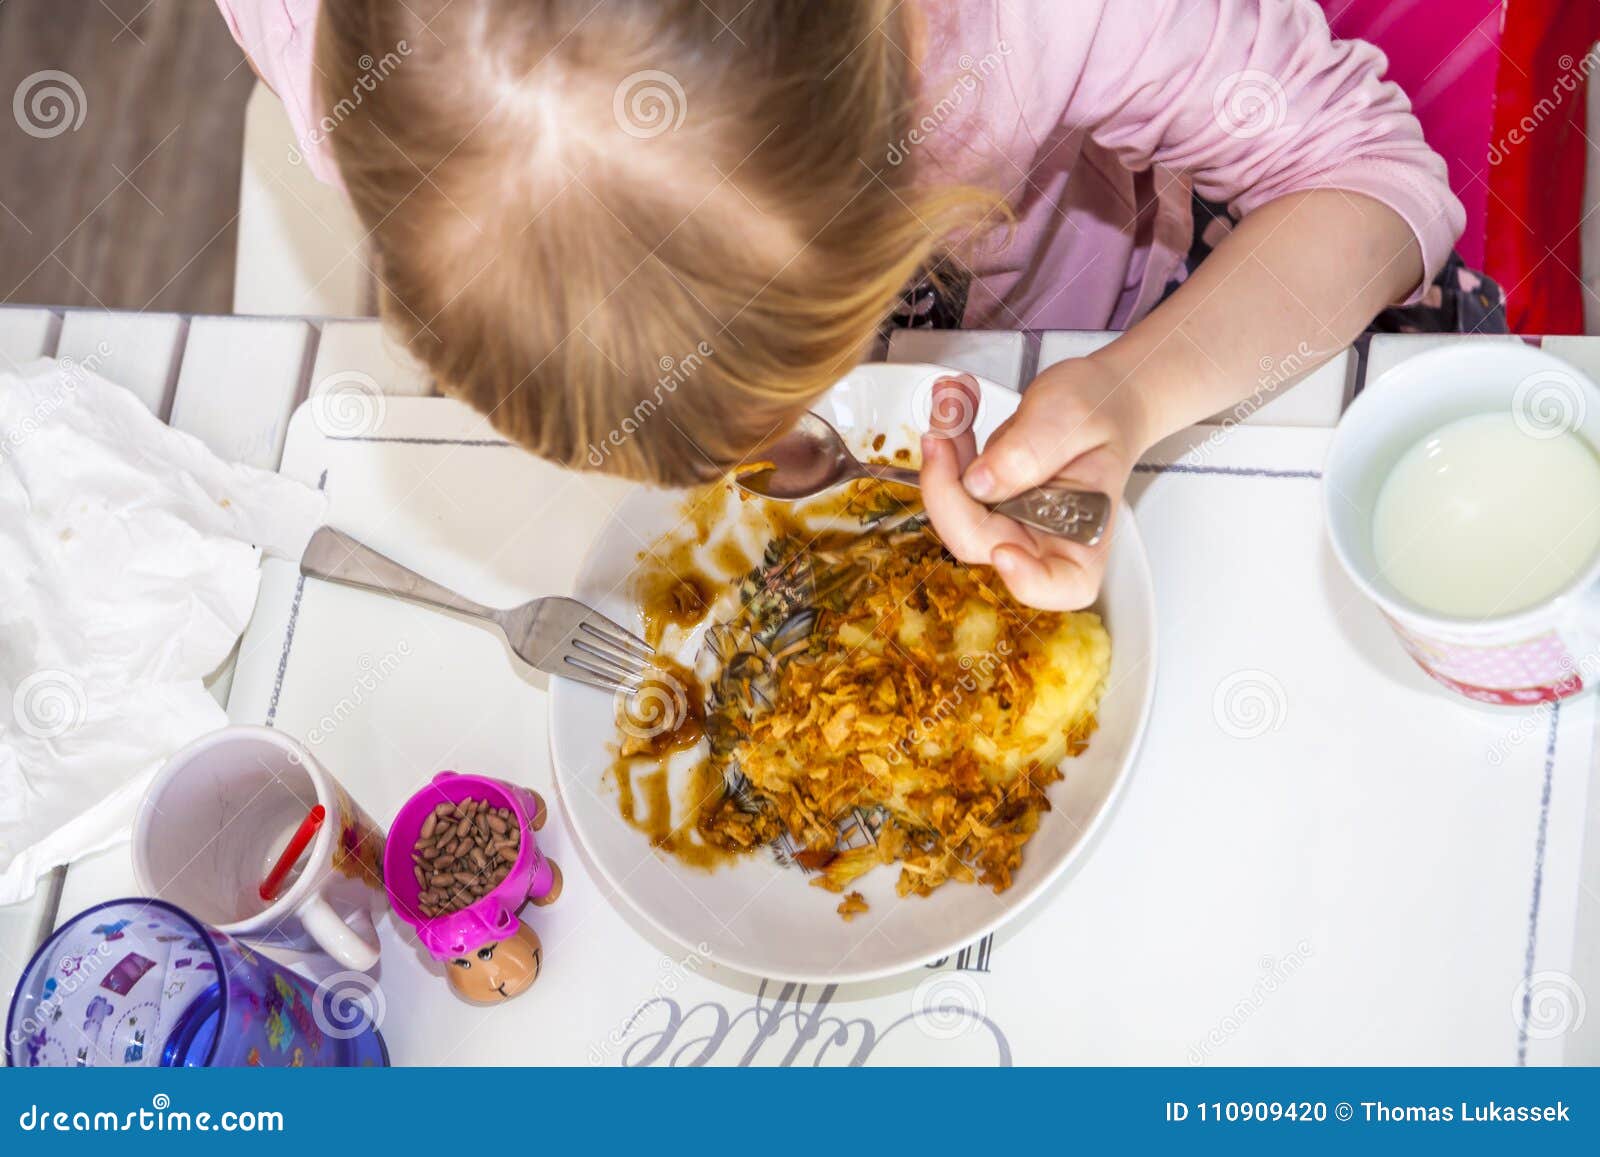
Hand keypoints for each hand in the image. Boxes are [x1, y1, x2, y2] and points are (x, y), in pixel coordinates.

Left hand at [918, 358, 1148, 610]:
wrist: (1098, 394)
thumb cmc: (1102, 409)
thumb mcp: (1075, 416)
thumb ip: (1032, 449)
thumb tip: (980, 483)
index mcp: (1084, 534)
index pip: (1063, 584)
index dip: (1028, 580)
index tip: (1003, 551)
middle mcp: (1041, 537)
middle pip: (980, 542)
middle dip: (948, 488)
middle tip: (941, 434)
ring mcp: (1007, 519)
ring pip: (953, 510)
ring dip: (942, 455)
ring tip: (952, 397)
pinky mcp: (984, 498)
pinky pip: (949, 481)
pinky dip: (947, 440)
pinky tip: (957, 401)